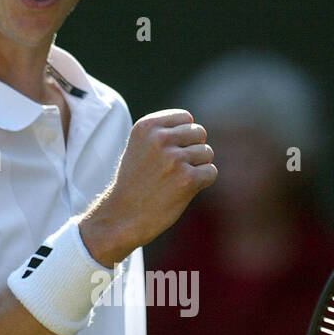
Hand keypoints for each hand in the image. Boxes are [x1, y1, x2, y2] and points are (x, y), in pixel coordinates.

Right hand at [79, 110, 216, 265]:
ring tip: (175, 180)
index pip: (186, 118)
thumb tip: (198, 130)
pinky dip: (202, 182)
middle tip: (174, 169)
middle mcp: (160, 138)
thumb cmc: (134, 183)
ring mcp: (174, 158)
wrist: (122, 217)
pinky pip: (211, 172)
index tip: (169, 152)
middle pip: (199, 133)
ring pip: (207, 152)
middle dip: (193, 150)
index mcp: (146, 126)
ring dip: (197, 167)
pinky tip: (184, 190)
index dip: (184, 136)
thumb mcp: (140, 147)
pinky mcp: (187, 179)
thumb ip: (164, 132)